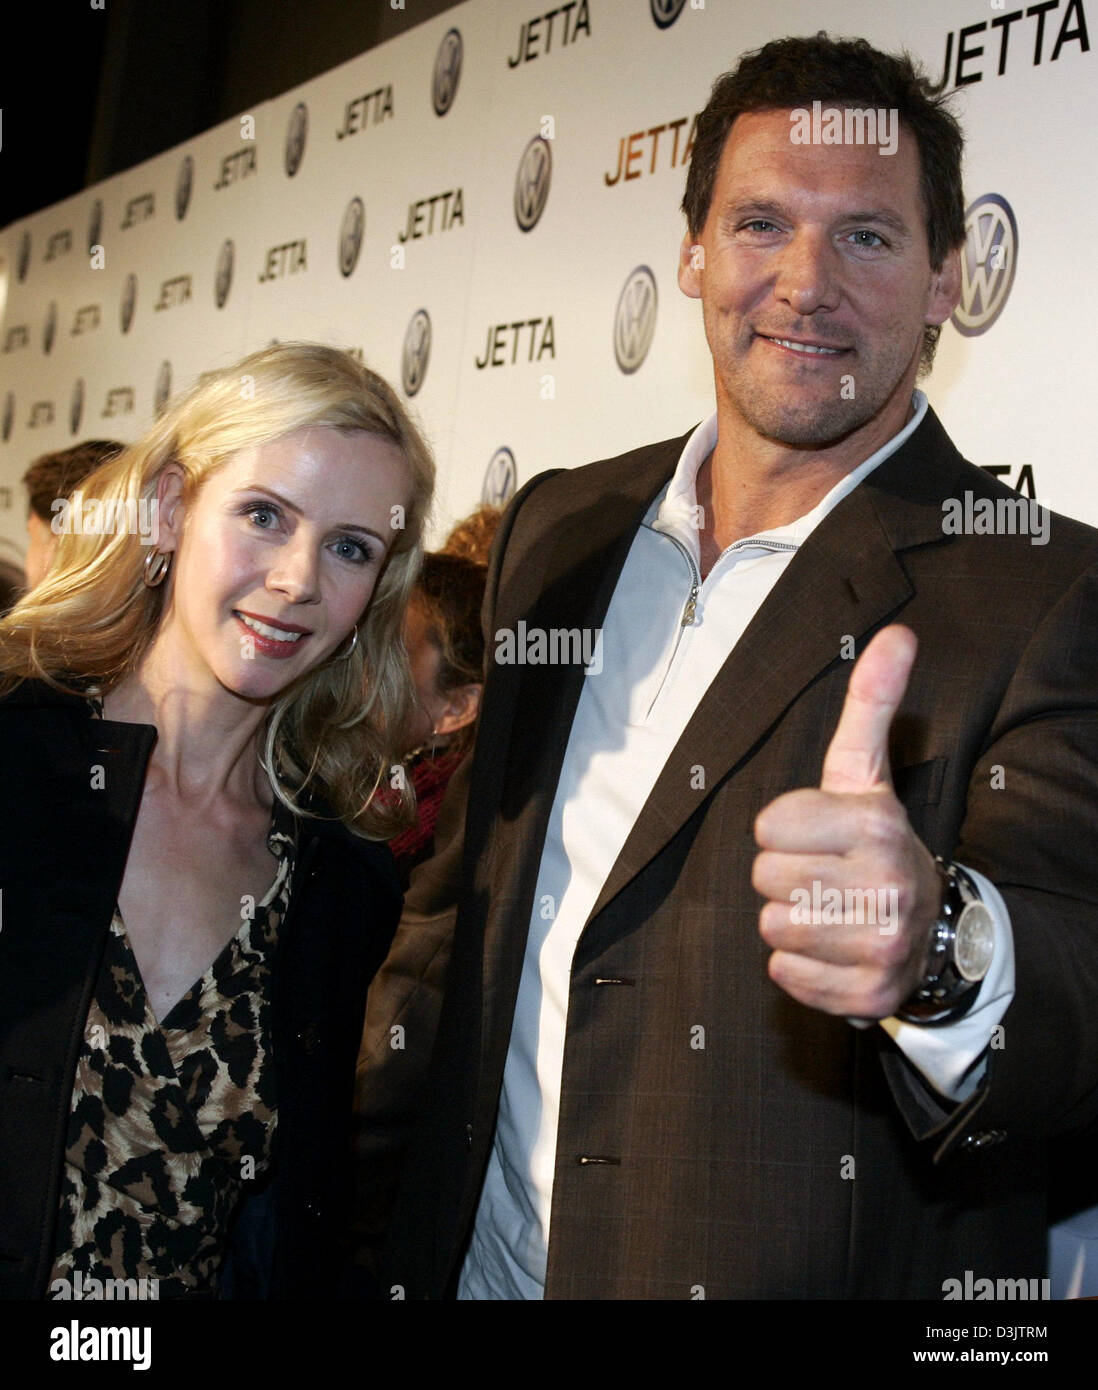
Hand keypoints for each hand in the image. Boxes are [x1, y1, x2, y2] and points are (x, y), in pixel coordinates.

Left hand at [752, 624, 942, 1019]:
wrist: (930, 925)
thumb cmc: (874, 840)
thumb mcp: (866, 773)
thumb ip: (871, 704)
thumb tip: (896, 633)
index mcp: (875, 824)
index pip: (766, 826)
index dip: (782, 829)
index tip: (816, 833)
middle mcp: (885, 883)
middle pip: (765, 877)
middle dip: (783, 874)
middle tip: (823, 874)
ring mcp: (880, 943)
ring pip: (773, 927)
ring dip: (790, 921)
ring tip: (829, 909)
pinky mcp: (867, 994)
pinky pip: (786, 976)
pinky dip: (798, 967)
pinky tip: (831, 948)